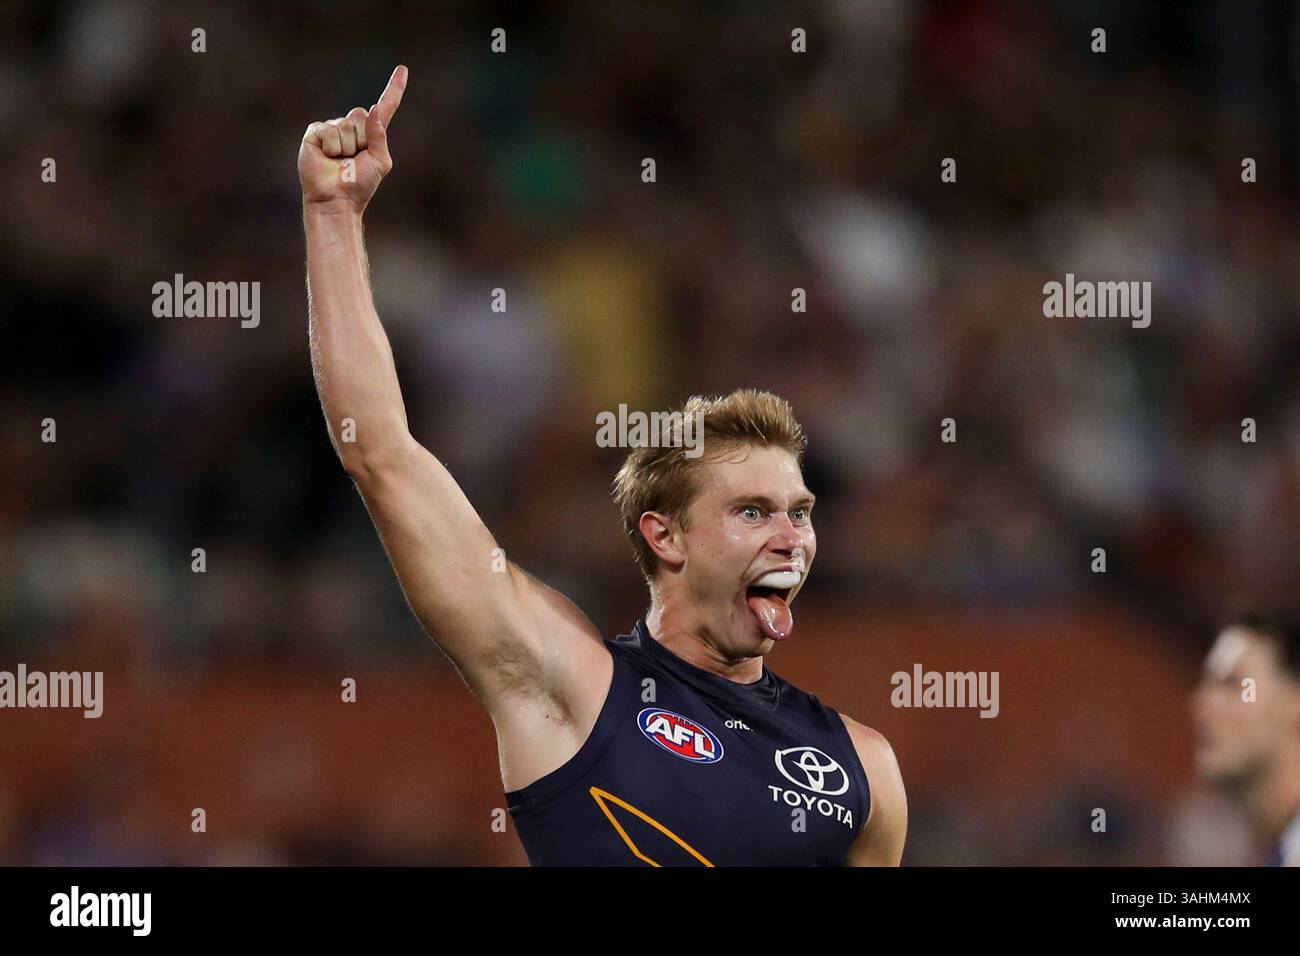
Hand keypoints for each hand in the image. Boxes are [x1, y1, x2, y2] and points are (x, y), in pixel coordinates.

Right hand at [298, 65, 407, 212]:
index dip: (394, 88)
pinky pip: (330, 131)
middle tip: (353, 158)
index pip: (386, 106)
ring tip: (339, 161)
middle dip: (361, 139)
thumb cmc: (359, 184)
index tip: (403, 69)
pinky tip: (326, 157)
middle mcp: (351, 126)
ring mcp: (332, 128)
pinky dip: (331, 147)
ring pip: (346, 125)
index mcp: (371, 132)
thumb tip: (374, 108)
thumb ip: (379, 135)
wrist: (337, 199)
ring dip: (346, 147)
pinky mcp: (315, 132)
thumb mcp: (379, 160)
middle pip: (362, 115)